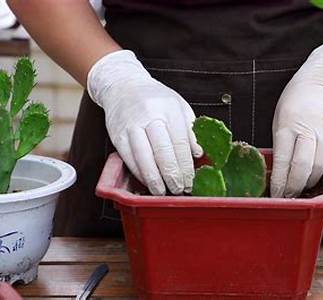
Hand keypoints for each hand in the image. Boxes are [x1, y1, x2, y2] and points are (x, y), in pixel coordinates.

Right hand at [87, 50, 201, 195]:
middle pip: (163, 152)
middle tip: (180, 189)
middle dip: (173, 176)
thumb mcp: (179, 106)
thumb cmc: (155, 98)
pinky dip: (140, 173)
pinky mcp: (117, 135)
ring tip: (163, 191)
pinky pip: (129, 159)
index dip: (186, 165)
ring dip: (155, 179)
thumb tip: (199, 153)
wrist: (123, 85)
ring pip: (144, 158)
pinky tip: (148, 181)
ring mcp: (131, 126)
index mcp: (169, 109)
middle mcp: (149, 116)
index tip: (191, 180)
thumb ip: (190, 129)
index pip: (180, 143)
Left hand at [271, 41, 322, 197]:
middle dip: (295, 187)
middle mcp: (310, 130)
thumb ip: (282, 141)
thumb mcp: (281, 115)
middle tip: (289, 196)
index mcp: (289, 124)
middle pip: (304, 168)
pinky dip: (322, 170)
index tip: (275, 193)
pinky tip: (315, 174)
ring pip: (319, 167)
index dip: (279, 182)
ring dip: (309, 182)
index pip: (283, 161)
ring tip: (301, 188)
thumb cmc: (298, 96)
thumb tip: (280, 170)